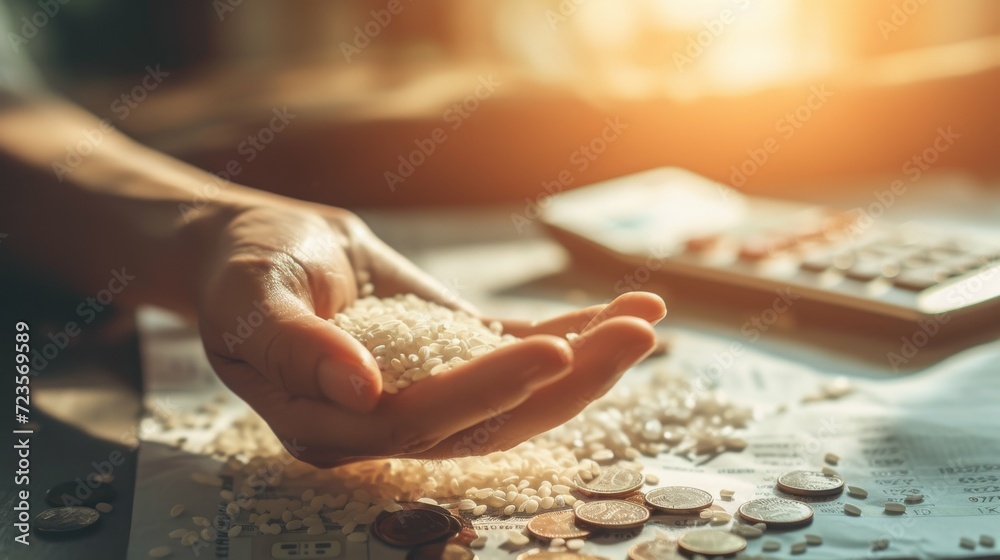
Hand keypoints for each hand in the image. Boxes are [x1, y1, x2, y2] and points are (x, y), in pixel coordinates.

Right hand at [197, 202, 664, 466]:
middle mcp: (386, 425)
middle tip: (636, 335)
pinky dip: (570, 335)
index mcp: (330, 427)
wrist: (263, 249)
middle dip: (566, 382)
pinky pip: (515, 354)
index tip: (553, 351)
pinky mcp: (452, 361)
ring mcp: (426, 394)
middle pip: (489, 421)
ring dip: (585, 363)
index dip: (488, 390)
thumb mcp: (249, 298)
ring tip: (644, 321)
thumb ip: (291, 347)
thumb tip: (357, 391)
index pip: (420, 419)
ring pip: (516, 397)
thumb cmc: (243, 270)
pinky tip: (620, 311)